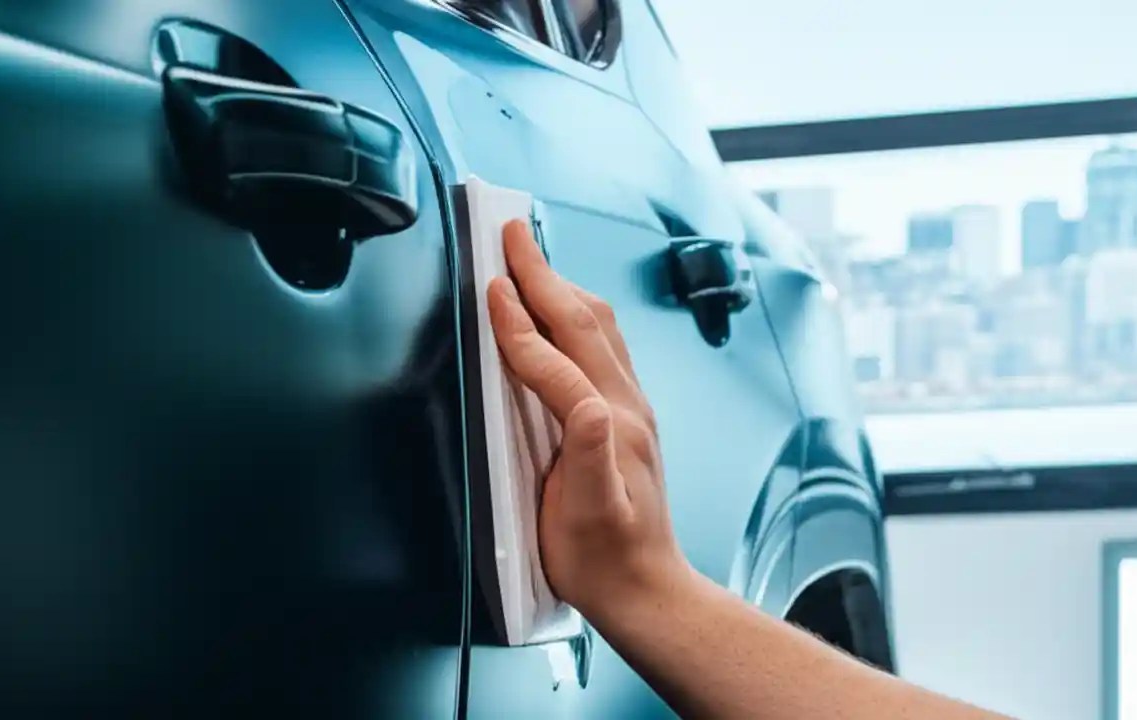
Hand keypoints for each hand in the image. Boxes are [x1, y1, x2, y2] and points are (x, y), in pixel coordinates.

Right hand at [487, 220, 692, 622]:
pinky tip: (561, 315)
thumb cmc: (604, 561)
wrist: (644, 588)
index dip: (520, 321)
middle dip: (543, 275)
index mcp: (611, 426)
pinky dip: (573, 316)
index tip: (492, 284)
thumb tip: (587, 404)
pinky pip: (600, 347)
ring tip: (531, 260)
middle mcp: (626, 407)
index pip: (557, 358)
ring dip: (561, 288)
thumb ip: (591, 455)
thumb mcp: (590, 515)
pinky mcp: (624, 419)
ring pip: (597, 329)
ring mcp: (629, 410)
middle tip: (510, 235)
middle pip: (583, 323)